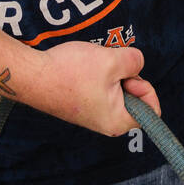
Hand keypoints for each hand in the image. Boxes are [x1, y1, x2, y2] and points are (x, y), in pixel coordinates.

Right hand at [36, 41, 160, 136]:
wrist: (32, 75)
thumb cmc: (70, 72)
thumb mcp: (112, 60)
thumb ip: (135, 61)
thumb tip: (136, 65)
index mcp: (118, 121)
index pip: (151, 110)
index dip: (145, 86)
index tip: (128, 74)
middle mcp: (106, 124)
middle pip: (134, 99)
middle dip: (127, 77)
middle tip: (109, 66)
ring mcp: (92, 115)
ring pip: (116, 91)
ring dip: (111, 74)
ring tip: (93, 66)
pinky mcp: (81, 105)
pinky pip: (101, 90)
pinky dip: (98, 76)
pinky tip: (83, 69)